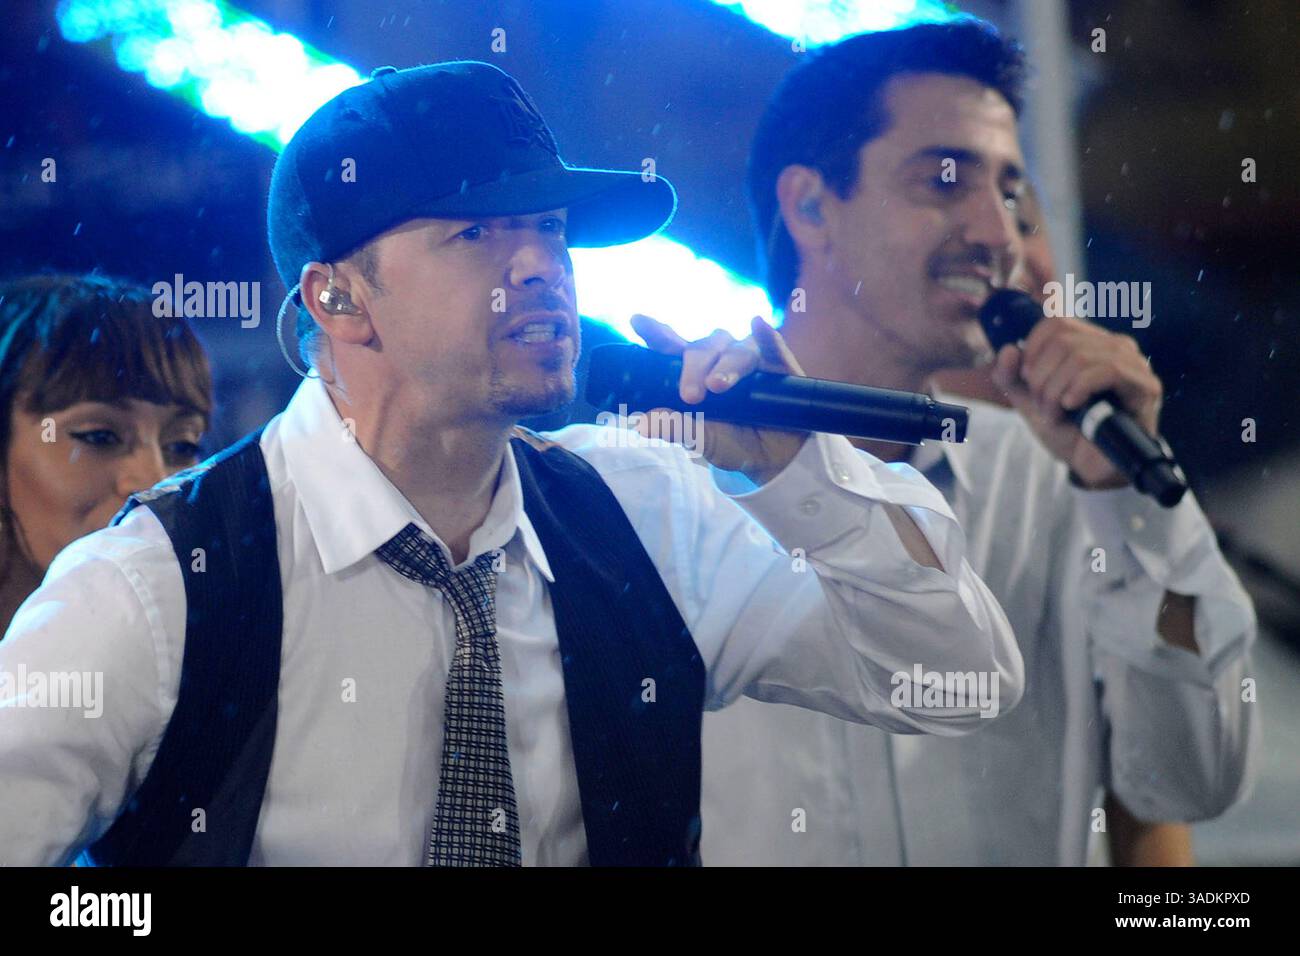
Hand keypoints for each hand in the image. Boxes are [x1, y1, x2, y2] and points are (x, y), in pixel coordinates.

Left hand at [629, 313, 809, 484]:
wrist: (771, 458)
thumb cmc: (730, 441)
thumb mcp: (700, 439)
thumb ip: (675, 428)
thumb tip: (644, 423)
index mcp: (692, 370)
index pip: (671, 346)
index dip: (657, 333)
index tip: (638, 322)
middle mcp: (718, 356)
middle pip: (702, 349)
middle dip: (693, 370)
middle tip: (690, 396)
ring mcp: (748, 356)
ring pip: (735, 350)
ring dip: (726, 365)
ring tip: (718, 385)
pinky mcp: (778, 362)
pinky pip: (773, 345)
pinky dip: (767, 336)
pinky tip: (759, 325)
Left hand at [988, 316, 1162, 488]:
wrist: (1091, 466)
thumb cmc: (1068, 430)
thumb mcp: (1030, 402)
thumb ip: (1011, 377)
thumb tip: (1008, 350)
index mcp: (1089, 342)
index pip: (1055, 322)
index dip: (1032, 351)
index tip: (1028, 383)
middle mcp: (1114, 345)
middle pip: (1063, 341)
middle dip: (1042, 380)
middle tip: (1044, 408)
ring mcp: (1134, 363)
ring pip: (1081, 357)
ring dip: (1057, 391)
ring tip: (1056, 415)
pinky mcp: (1146, 386)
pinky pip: (1109, 371)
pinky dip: (1080, 388)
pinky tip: (1072, 406)